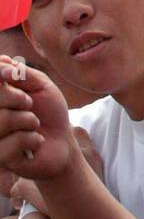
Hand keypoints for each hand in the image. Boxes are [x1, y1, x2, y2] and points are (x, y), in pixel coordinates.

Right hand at [0, 58, 74, 180]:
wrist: (63, 142)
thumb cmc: (49, 112)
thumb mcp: (40, 86)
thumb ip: (21, 73)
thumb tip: (2, 60)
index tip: (11, 73)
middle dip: (18, 99)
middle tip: (30, 105)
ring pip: (2, 120)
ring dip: (28, 120)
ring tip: (35, 125)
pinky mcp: (1, 158)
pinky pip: (12, 143)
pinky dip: (31, 139)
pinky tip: (35, 143)